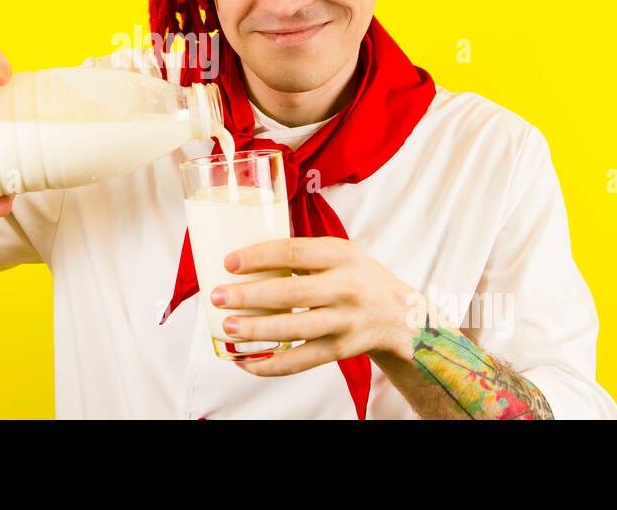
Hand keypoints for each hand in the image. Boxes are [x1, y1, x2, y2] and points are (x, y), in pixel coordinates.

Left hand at [210, 236, 421, 375]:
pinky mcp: (340, 350)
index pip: (295, 251)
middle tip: (217, 296)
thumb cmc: (357, 277)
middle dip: (249, 296)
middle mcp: (346, 288)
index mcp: (341, 255)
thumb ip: (303, 253)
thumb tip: (245, 257)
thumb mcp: (340, 253)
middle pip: (291, 293)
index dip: (259, 256)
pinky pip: (301, 361)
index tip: (229, 262)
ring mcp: (344, 322)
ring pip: (295, 329)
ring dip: (256, 331)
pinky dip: (270, 365)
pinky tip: (245, 362)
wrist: (399, 315)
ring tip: (227, 328)